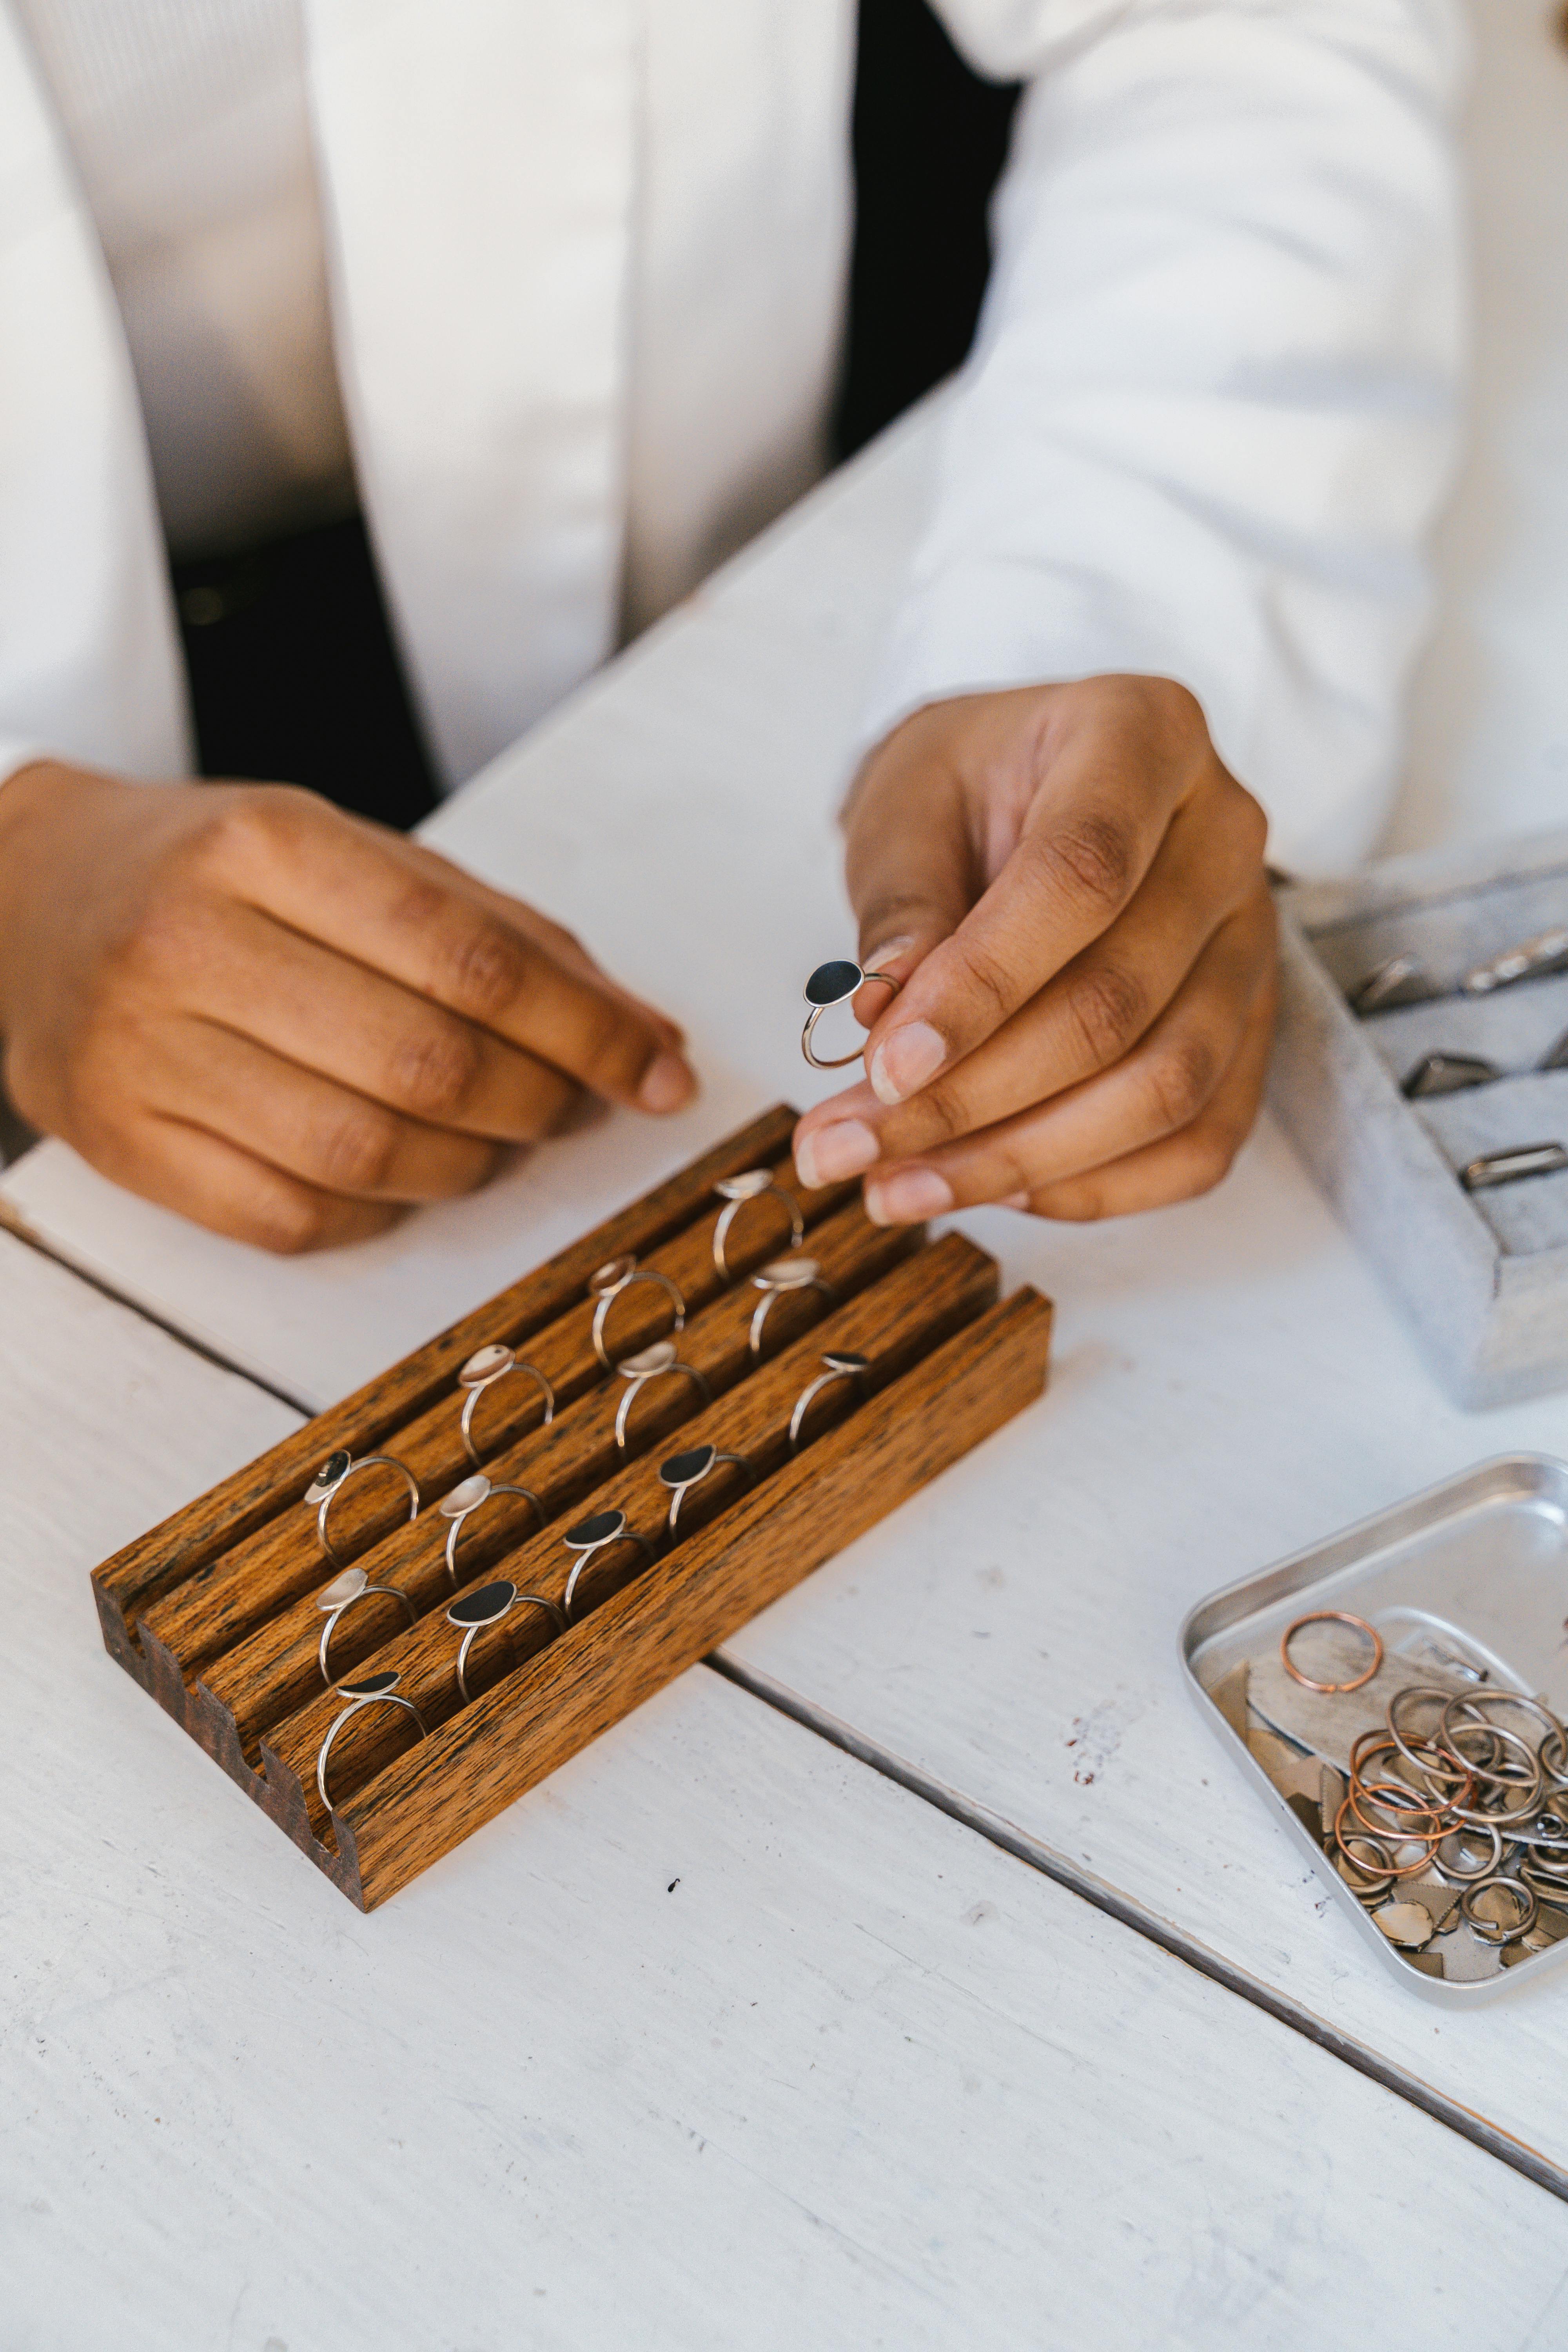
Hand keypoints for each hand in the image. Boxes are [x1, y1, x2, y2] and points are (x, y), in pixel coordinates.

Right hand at [0, 764, 694, 1250]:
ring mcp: (143, 1051)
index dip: (590, 1030)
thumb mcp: (360, 857)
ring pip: (366, 1154)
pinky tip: (401, 1174)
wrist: (27, 894)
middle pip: (428, 1064)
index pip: (472, 959)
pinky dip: (377, 1213)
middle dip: (539, 1102)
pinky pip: (291, 1220)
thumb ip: (509, 938)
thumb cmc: (220, 874)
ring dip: (470, 1166)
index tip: (659, 1072)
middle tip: (575, 1106)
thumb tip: (651, 1041)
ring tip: (497, 1138)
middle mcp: (192, 942)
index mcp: (267, 843)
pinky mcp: (119, 1143)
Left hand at [791, 679, 1274, 1221]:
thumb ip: (900, 911)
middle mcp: (1225, 836)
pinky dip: (1095, 1185)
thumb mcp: (906, 809)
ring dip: (1022, 1159)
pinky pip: (1200, 1139)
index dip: (982, 988)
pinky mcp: (1254, 1025)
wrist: (1034, 787)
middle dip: (971, 1099)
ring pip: (1167, 1087)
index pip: (1081, 877)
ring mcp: (1254, 938)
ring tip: (896, 1189)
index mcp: (1145, 737)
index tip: (884, 1068)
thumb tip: (881, 1024)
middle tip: (849, 1150)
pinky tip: (993, 1186)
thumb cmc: (967, 787)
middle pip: (1120, 1001)